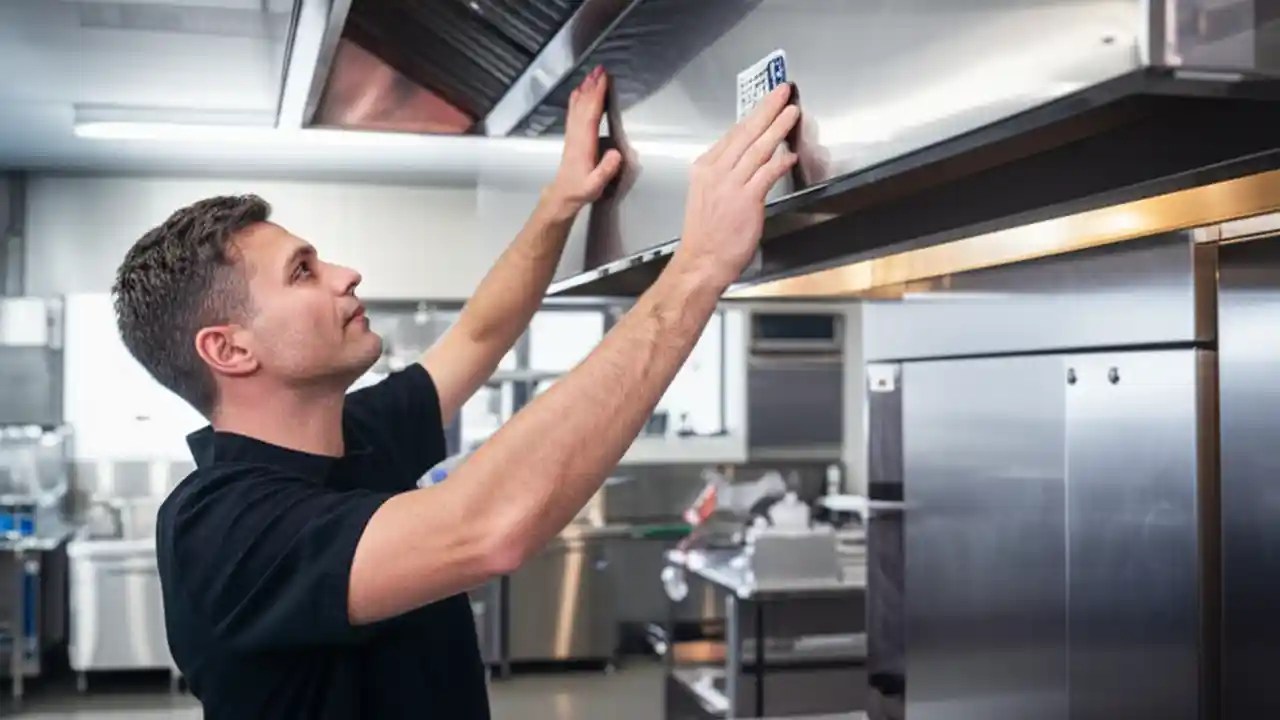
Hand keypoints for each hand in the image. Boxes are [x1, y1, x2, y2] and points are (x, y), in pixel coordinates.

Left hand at [543, 66, 623, 220]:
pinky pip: (573, 111)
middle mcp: (576, 134)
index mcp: (584, 143)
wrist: (563, 194)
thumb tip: (616, 154)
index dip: (597, 95)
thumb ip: (605, 170)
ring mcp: (572, 134)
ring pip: (577, 105)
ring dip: (584, 88)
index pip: (592, 114)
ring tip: (591, 73)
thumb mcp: (595, 185)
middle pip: (583, 104)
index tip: (604, 80)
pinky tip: (579, 91)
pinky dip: (577, 98)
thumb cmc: (580, 190)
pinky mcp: (571, 136)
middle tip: (600, 68)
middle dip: (592, 85)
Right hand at [673, 84, 798, 287]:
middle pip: (745, 133)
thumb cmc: (705, 236)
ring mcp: (731, 185)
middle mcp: (716, 172)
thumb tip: (750, 163)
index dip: (752, 116)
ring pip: (758, 148)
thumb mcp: (708, 196)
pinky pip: (767, 173)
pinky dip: (780, 162)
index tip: (766, 103)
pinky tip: (791, 154)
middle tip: (783, 91)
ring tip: (792, 112)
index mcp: (705, 168)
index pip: (732, 135)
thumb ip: (727, 177)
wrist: (700, 262)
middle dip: (767, 109)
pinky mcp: (746, 200)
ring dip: (777, 128)